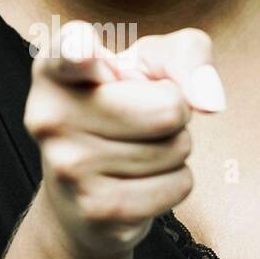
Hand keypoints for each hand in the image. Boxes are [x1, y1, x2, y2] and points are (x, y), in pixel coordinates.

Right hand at [23, 20, 226, 258]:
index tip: (83, 51)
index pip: (68, 52)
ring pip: (176, 149)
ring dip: (174, 150)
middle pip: (167, 108)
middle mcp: (50, 116)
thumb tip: (208, 101)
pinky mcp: (96, 209)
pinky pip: (178, 185)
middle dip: (175, 114)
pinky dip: (175, 183)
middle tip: (140, 122)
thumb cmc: (121, 112)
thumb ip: (186, 55)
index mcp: (54, 70)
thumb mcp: (150, 65)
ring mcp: (68, 166)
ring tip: (136, 152)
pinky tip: (139, 183)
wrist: (80, 196)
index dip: (79, 49)